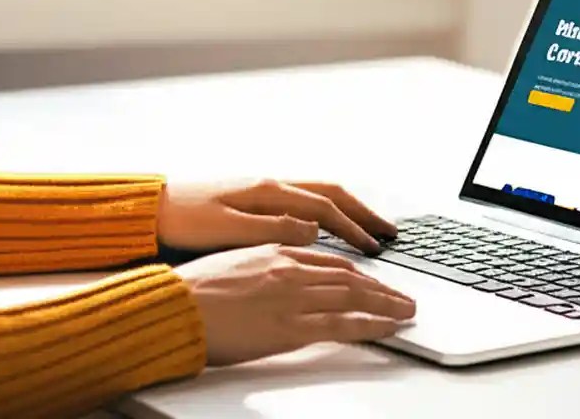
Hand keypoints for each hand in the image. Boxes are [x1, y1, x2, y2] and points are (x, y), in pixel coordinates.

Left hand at [158, 178, 397, 254]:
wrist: (148, 209)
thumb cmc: (182, 221)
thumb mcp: (227, 229)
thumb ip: (272, 229)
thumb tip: (314, 230)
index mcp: (268, 192)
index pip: (325, 207)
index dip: (354, 228)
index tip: (375, 247)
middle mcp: (270, 186)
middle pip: (330, 194)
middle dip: (362, 213)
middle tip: (388, 232)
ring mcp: (262, 190)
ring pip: (318, 195)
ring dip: (347, 211)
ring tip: (367, 228)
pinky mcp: (252, 200)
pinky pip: (302, 202)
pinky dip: (325, 213)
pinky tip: (326, 228)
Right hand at [175, 244, 415, 365]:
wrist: (173, 307)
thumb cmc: (194, 289)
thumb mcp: (235, 262)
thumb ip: (265, 263)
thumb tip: (280, 271)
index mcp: (276, 252)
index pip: (331, 260)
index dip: (358, 272)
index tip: (374, 280)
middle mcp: (290, 270)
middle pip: (349, 276)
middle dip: (381, 286)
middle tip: (402, 295)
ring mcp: (292, 297)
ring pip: (353, 296)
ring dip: (386, 303)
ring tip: (405, 310)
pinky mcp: (289, 327)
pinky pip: (341, 325)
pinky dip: (370, 324)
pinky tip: (388, 326)